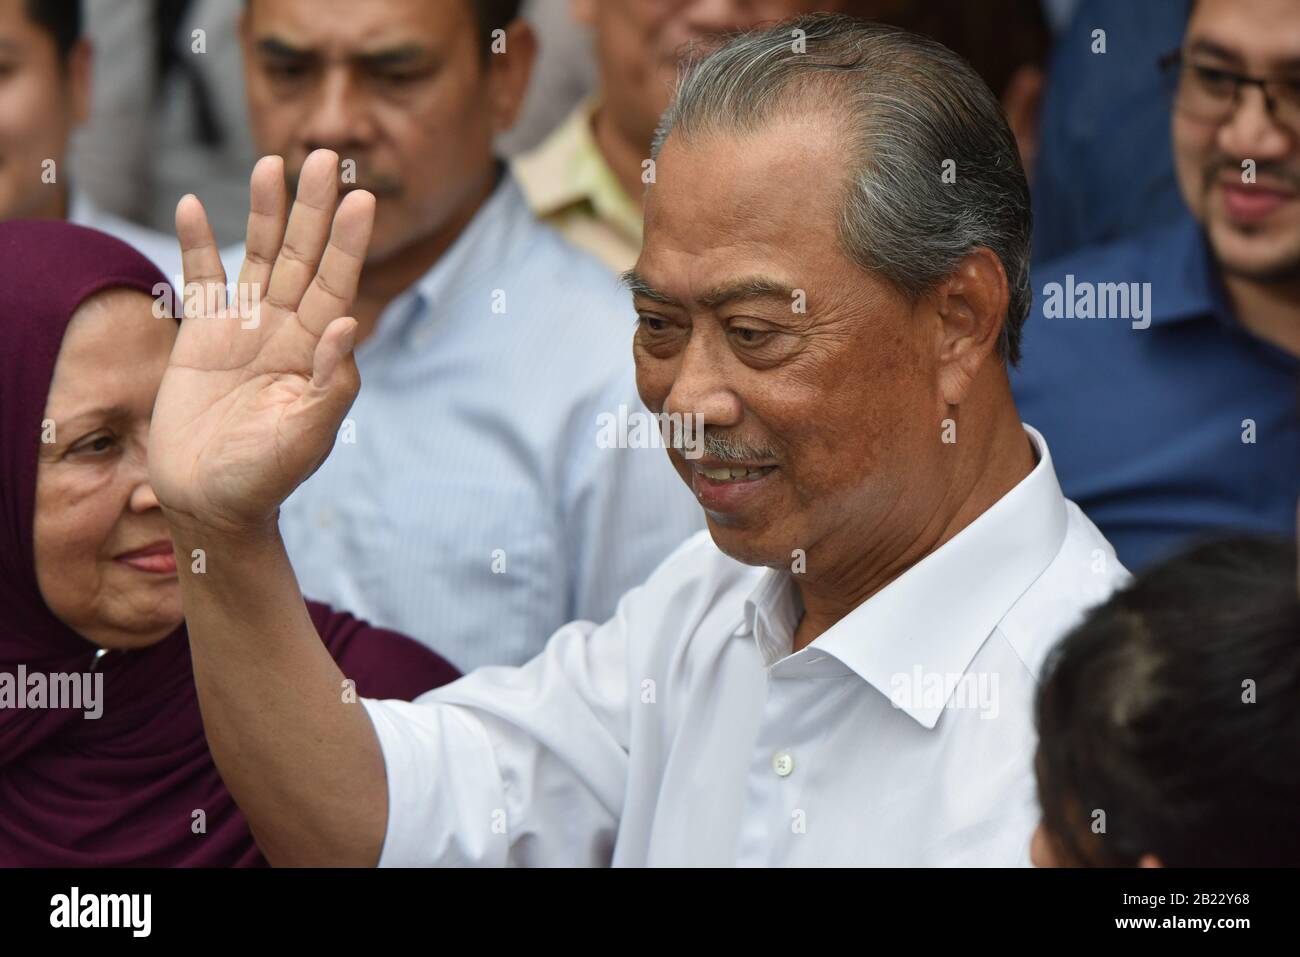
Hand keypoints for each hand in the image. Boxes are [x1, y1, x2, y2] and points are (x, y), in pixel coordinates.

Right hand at [149, 149, 374, 533]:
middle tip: (324, 155)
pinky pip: (200, 280)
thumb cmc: (267, 476)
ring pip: (258, 256)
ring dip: (265, 212)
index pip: (338, 284)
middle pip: (302, 256)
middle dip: (313, 208)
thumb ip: (332, 383)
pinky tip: (191, 205)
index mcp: (317, 350)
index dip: (348, 243)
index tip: (362, 200)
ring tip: (272, 163)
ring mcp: (244, 328)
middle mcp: (285, 329)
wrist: (212, 501)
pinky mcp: (201, 335)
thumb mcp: (308, 436)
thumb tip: (347, 322)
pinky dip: (195, 244)